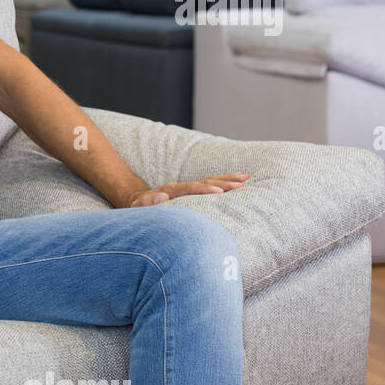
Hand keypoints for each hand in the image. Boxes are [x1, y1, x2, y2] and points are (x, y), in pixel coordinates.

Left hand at [128, 172, 249, 206]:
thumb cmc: (140, 207)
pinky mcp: (192, 190)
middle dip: (223, 182)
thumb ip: (149, 202)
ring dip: (227, 179)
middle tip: (241, 183)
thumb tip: (162, 197)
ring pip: (210, 180)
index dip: (204, 190)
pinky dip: (224, 180)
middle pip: (205, 182)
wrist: (138, 200)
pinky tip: (238, 180)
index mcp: (170, 190)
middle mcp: (181, 186)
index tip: (218, 191)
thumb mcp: (140, 206)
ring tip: (245, 178)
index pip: (190, 188)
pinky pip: (210, 183)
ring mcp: (188, 187)